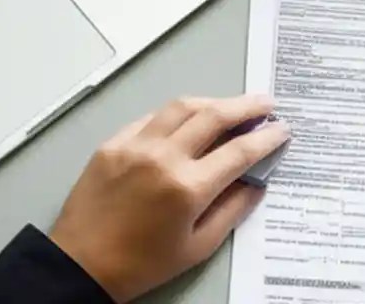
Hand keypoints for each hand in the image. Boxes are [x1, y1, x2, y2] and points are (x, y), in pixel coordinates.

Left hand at [49, 95, 290, 302]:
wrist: (82, 263)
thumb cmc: (143, 264)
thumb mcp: (198, 248)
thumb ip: (231, 210)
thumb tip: (256, 182)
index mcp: (188, 188)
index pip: (239, 151)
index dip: (266, 138)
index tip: (282, 129)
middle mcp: (163, 157)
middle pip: (214, 116)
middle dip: (246, 106)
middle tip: (267, 103)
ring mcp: (135, 145)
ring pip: (181, 107)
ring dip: (212, 101)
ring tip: (231, 105)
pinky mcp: (113, 143)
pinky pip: (151, 117)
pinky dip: (176, 113)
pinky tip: (188, 118)